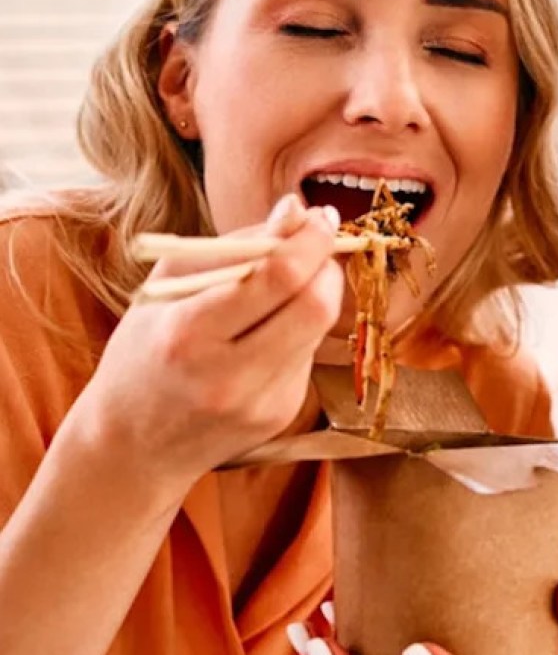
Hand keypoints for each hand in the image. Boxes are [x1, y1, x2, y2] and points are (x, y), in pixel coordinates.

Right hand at [64, 194, 343, 495]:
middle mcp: (228, 376)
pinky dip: (299, 330)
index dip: (311, 241)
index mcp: (189, 333)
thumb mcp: (169, 284)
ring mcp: (259, 403)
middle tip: (319, 244)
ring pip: (318, 329)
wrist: (133, 444)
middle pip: (316, 307)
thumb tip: (297, 210)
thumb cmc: (144, 348)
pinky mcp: (280, 416)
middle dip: (327, 265)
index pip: (278, 278)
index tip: (321, 217)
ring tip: (285, 284)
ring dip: (316, 294)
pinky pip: (307, 356)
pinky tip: (269, 330)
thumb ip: (236, 243)